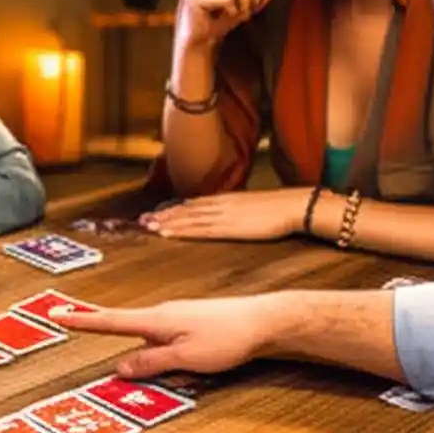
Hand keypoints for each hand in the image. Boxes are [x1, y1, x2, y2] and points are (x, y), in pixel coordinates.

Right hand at [52, 297, 277, 378]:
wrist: (265, 321)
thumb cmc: (227, 338)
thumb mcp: (185, 358)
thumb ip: (151, 364)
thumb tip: (120, 367)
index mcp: (156, 320)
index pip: (109, 321)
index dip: (81, 320)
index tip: (55, 314)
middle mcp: (162, 314)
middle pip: (125, 328)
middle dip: (102, 329)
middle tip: (73, 324)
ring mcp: (177, 317)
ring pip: (147, 337)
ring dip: (140, 350)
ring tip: (146, 361)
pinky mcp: (191, 323)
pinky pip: (164, 339)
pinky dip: (158, 350)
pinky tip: (172, 360)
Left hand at [138, 188, 310, 240]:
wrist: (293, 206)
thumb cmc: (277, 209)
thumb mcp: (251, 207)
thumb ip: (235, 211)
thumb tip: (225, 215)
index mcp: (225, 200)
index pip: (192, 204)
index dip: (172, 209)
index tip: (155, 214)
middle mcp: (219, 205)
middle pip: (184, 210)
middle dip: (162, 215)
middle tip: (140, 221)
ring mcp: (221, 215)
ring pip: (186, 218)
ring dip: (164, 222)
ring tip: (146, 226)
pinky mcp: (227, 227)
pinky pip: (197, 230)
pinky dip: (178, 230)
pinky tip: (165, 233)